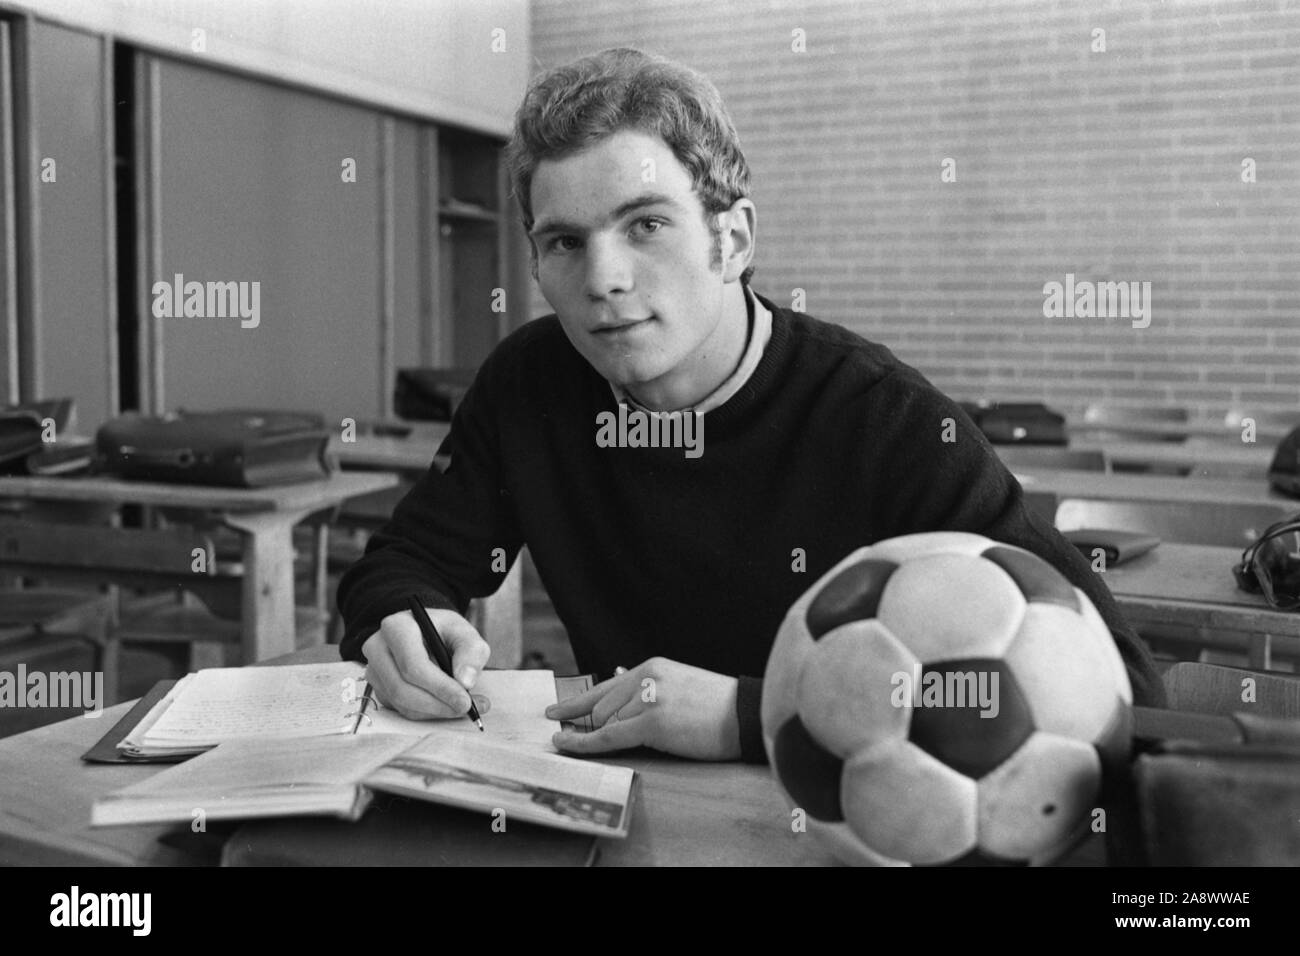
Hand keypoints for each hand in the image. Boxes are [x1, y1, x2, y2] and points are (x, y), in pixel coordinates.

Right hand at [361, 608, 490, 718]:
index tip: (464, 701)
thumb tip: (465, 681)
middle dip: (437, 704)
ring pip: (401, 702)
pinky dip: (427, 713)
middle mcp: (378, 648)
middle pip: (402, 688)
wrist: (428, 635)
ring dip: (434, 711)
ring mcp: (375, 670)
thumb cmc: (444, 632)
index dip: (440, 687)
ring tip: (464, 707)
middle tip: (466, 708)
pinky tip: (447, 705)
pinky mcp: (379, 688)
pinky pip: (400, 709)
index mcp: (397, 627)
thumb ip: (471, 653)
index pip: (413, 665)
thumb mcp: (465, 633)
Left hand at [545, 657, 740, 760]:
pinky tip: (566, 744)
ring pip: (605, 722)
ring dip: (594, 736)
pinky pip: (608, 736)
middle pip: (602, 707)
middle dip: (586, 726)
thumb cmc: (716, 706)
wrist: (745, 715)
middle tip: (567, 736)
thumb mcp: (678, 684)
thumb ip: (646, 686)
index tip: (556, 711)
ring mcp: (648, 699)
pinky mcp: (652, 722)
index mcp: (652, 667)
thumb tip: (616, 678)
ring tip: (579, 743)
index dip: (577, 701)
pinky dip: (584, 743)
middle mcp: (646, 678)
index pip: (606, 686)